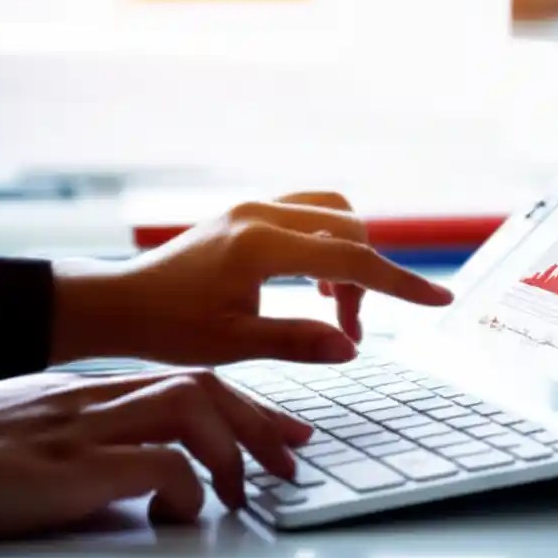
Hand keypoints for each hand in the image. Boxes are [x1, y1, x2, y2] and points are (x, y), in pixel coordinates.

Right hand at [0, 369, 310, 542]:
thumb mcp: (38, 438)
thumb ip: (92, 441)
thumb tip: (144, 475)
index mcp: (89, 389)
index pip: (187, 379)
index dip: (244, 404)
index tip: (281, 429)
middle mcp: (94, 397)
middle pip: (203, 384)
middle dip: (260, 421)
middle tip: (292, 459)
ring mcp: (81, 427)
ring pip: (190, 406)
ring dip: (231, 448)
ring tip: (242, 491)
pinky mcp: (67, 468)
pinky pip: (157, 464)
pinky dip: (186, 487)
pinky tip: (185, 512)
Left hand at [51, 191, 452, 365]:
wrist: (118, 304)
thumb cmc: (166, 328)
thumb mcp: (233, 345)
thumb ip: (297, 342)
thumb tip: (350, 348)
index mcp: (260, 245)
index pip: (350, 260)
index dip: (399, 283)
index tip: (438, 300)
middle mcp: (262, 215)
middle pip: (349, 232)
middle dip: (365, 282)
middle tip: (349, 334)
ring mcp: (255, 209)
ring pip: (334, 215)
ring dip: (350, 258)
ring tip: (334, 309)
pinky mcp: (249, 215)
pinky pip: (310, 215)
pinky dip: (328, 246)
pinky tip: (313, 286)